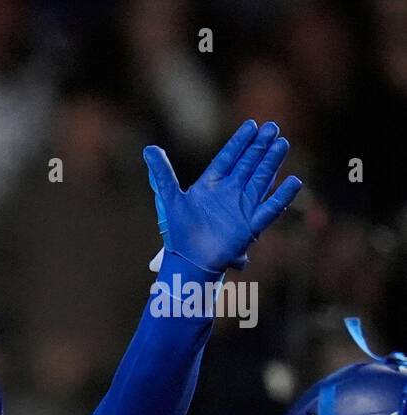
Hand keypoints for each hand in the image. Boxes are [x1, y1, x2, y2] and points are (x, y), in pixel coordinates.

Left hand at [144, 120, 301, 272]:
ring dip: (271, 163)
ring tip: (282, 143)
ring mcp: (242, 208)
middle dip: (260, 146)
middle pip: (248, 164)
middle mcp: (229, 193)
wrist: (188, 261)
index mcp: (211, 185)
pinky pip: (269, 209)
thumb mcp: (169, 200)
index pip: (228, 157)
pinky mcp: (250, 226)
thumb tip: (149, 148)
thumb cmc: (178, 233)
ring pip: (261, 180)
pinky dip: (281, 197)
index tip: (251, 125)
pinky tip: (293, 182)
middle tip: (272, 127)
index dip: (240, 142)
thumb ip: (162, 174)